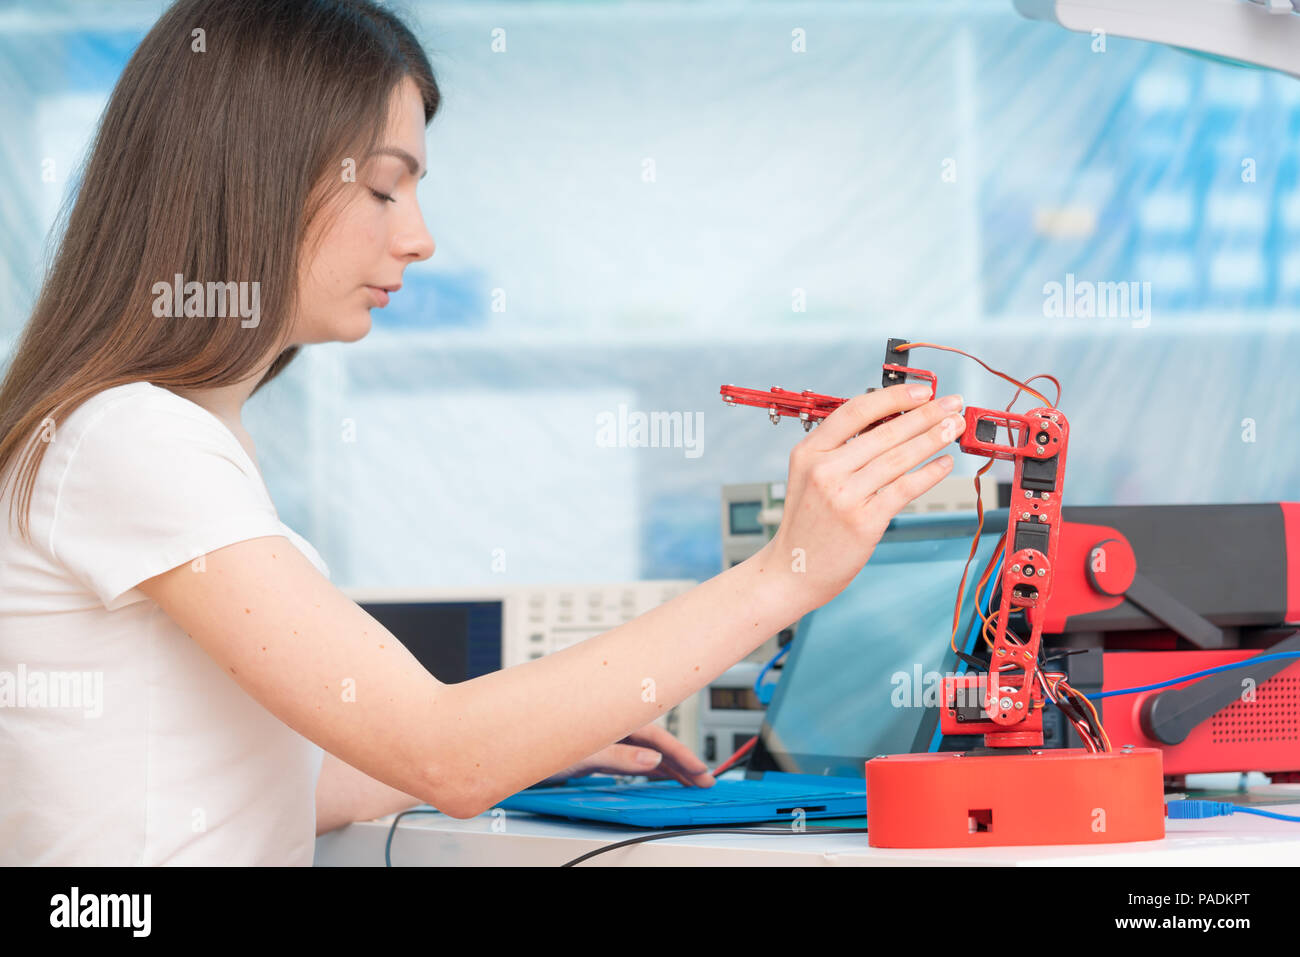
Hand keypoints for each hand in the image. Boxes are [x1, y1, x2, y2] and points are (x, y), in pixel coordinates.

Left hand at [539, 722, 715, 787]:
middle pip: (655, 742)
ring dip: (667, 766)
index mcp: (612, 718)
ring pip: (645, 750)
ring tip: (689, 780)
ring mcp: (604, 736)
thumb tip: (652, 760)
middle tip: (704, 781)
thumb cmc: (533, 738)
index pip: (657, 737)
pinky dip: (648, 767)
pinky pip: (631, 757)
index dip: (682, 755)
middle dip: (681, 762)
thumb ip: (617, 756)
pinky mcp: (596, 749)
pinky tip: (660, 775)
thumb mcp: (579, 753)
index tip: (700, 772)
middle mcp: (611, 724)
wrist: (505, 742)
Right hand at [760, 382, 964, 612]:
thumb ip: (841, 450)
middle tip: (954, 404)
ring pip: (899, 458)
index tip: (923, 390)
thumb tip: (894, 422)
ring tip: (954, 427)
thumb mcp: (809, 476)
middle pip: (885, 432)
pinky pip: (905, 489)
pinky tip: (945, 463)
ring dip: (933, 439)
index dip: (893, 397)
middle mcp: (824, 470)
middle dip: (926, 415)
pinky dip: (929, 474)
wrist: (791, 571)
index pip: (855, 411)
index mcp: (808, 452)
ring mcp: (844, 496)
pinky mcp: (864, 522)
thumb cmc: (807, 524)